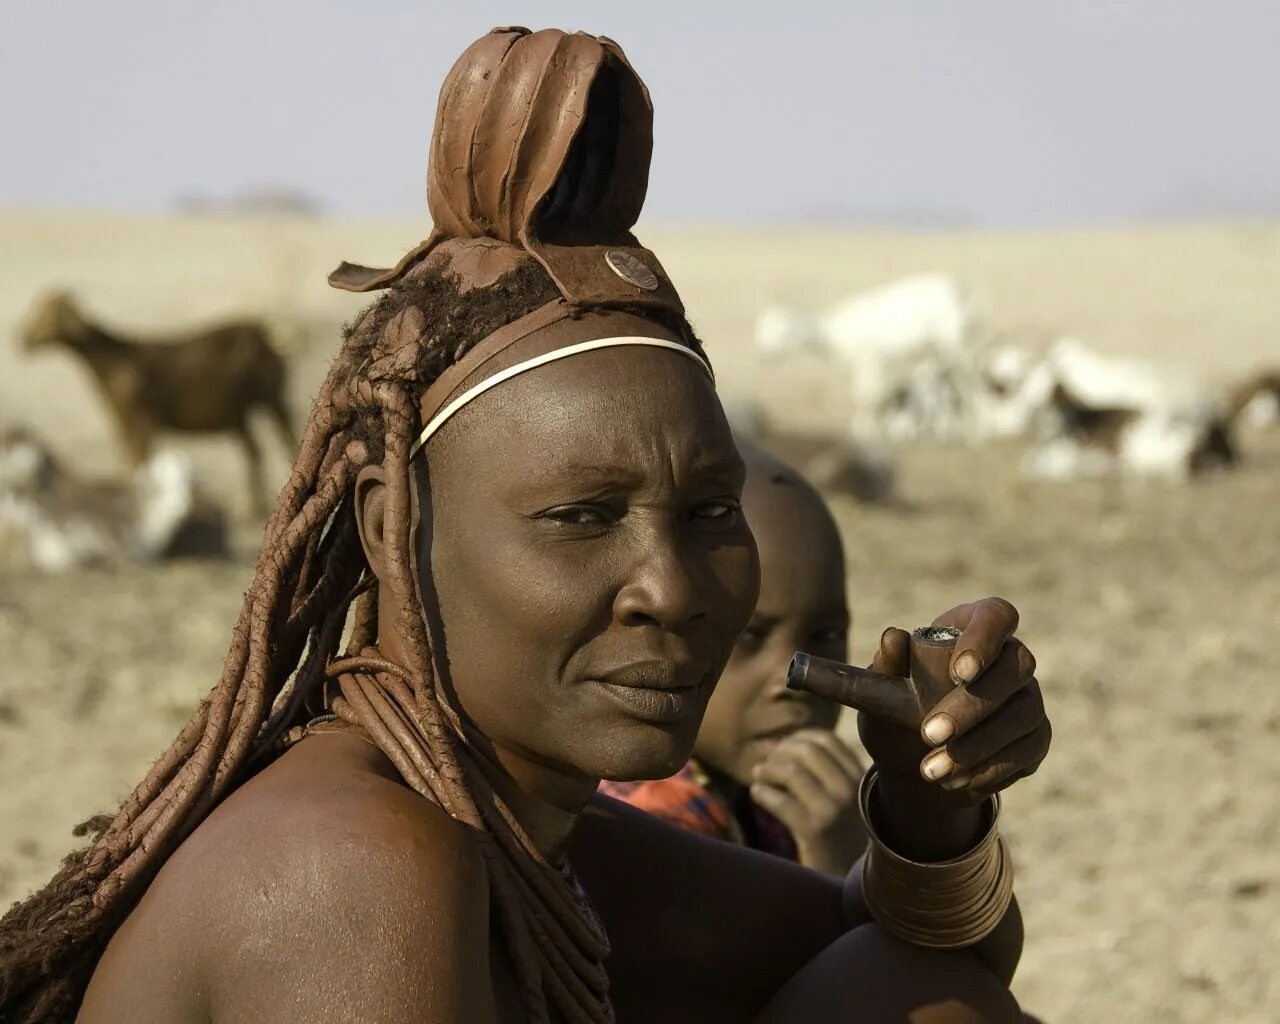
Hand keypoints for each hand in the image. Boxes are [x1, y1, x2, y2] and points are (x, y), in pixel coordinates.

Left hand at [748, 730, 868, 874]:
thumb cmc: (839, 839)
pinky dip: (763, 792)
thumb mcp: (843, 801)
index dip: (798, 737)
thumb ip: (821, 772)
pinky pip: (781, 801)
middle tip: (765, 763)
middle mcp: (851, 791)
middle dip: (780, 751)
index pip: (828, 740)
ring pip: (792, 772)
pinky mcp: (815, 831)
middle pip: (808, 751)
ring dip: (768, 770)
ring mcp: (834, 810)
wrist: (849, 886)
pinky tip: (756, 793)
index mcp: (861, 779)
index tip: (781, 748)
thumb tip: (775, 744)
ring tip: (757, 776)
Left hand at [865, 597, 1049, 804]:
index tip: (959, 672)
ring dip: (978, 746)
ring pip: (1024, 713)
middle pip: (1016, 667)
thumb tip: (892, 638)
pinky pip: (1028, 750)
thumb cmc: (897, 706)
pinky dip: (991, 769)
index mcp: (971, 627)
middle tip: (928, 734)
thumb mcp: (881, 689)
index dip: (984, 639)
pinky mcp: (1036, 736)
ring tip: (931, 770)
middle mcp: (1009, 656)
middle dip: (973, 705)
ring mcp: (1029, 696)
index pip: (996, 615)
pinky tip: (957, 782)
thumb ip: (886, 665)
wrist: (912, 758)